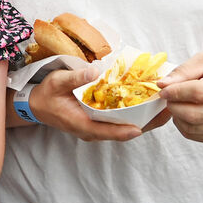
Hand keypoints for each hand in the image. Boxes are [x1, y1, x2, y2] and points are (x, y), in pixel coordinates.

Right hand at [27, 68, 164, 141]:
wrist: (37, 106)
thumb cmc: (46, 95)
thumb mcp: (57, 82)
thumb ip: (75, 77)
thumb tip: (95, 71)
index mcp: (81, 124)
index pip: (105, 131)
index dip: (123, 131)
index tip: (140, 128)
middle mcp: (91, 131)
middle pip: (122, 132)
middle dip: (145, 124)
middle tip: (166, 113)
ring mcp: (96, 129)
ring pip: (124, 129)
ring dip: (144, 121)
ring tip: (164, 109)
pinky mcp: (99, 124)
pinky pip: (121, 124)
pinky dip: (136, 116)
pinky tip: (149, 106)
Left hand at [157, 53, 202, 144]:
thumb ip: (184, 70)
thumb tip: (163, 84)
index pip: (199, 93)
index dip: (176, 92)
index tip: (164, 89)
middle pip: (194, 114)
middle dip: (174, 105)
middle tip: (169, 97)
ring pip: (192, 128)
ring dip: (176, 116)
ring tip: (178, 104)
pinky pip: (195, 136)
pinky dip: (183, 126)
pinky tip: (186, 113)